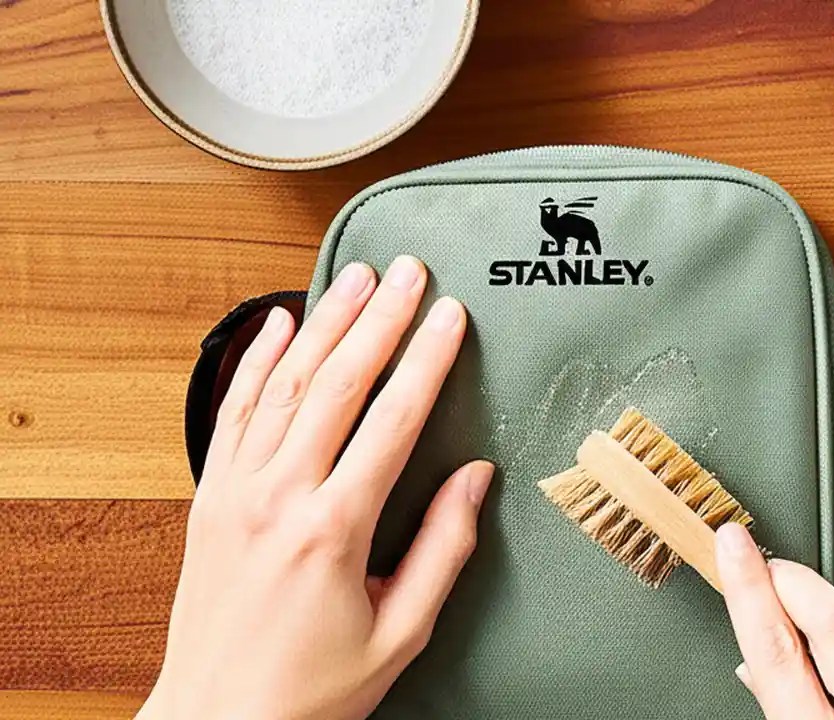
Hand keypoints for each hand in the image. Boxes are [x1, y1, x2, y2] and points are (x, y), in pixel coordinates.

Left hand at [139, 256, 491, 719]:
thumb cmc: (311, 689)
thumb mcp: (400, 632)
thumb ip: (443, 550)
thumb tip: (474, 479)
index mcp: (333, 529)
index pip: (392, 420)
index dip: (426, 359)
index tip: (449, 316)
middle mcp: (277, 497)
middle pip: (336, 383)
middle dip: (379, 319)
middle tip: (409, 272)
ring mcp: (235, 491)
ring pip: (283, 384)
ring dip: (324, 324)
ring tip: (356, 277)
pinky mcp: (209, 497)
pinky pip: (232, 410)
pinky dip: (255, 359)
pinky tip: (279, 322)